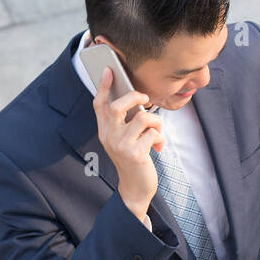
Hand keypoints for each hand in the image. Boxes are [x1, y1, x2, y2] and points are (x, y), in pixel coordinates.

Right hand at [93, 66, 162, 218]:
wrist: (136, 189)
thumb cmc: (133, 160)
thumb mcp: (124, 141)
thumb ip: (125, 123)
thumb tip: (139, 101)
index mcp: (104, 132)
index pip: (99, 105)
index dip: (103, 86)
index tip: (108, 70)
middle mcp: (109, 137)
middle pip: (118, 106)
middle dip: (135, 97)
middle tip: (146, 100)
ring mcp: (121, 146)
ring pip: (142, 118)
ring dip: (156, 123)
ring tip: (157, 132)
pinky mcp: (135, 154)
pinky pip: (153, 133)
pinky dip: (160, 138)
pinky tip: (158, 147)